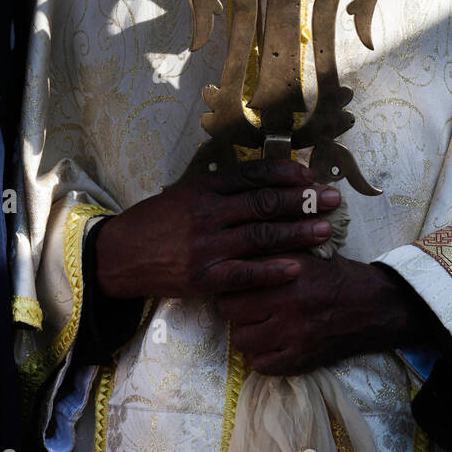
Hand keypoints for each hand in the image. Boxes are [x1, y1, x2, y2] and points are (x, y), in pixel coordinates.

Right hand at [94, 159, 338, 302]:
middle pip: (264, 203)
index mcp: (203, 189)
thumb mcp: (184, 195)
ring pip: (261, 236)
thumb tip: (262, 181)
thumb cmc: (155, 224)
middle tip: (333, 198)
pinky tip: (298, 266)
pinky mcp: (203, 278)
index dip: (284, 174)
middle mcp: (207, 213)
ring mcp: (206, 246)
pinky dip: (273, 270)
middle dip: (303, 200)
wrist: (118, 258)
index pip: (252, 175)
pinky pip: (246, 273)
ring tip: (326, 228)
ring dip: (298, 232)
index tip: (310, 174)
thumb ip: (219, 190)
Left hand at [217, 254, 432, 374]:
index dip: (231, 278)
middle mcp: (287, 300)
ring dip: (247, 333)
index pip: (236, 276)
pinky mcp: (301, 359)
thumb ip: (275, 245)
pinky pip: (261, 365)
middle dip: (235, 306)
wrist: (375, 306)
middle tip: (245, 304)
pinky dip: (262, 357)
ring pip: (242, 339)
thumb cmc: (337, 275)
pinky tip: (272, 345)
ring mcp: (293, 333)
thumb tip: (239, 241)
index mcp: (287, 268)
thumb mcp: (308, 250)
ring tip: (259, 325)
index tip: (235, 280)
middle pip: (230, 308)